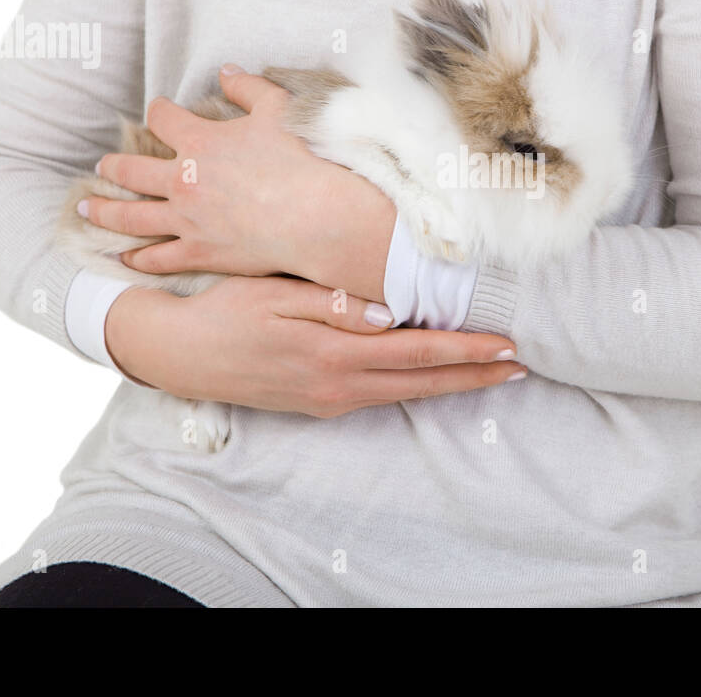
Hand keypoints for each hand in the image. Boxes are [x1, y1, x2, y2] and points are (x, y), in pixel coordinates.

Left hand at [82, 67, 395, 302]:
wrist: (316, 217)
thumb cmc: (301, 160)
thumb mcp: (278, 109)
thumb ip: (248, 87)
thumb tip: (227, 71)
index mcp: (199, 141)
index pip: (161, 118)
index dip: (158, 111)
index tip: (158, 112)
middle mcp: (182, 180)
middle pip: (130, 171)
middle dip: (113, 167)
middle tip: (102, 167)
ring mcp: (187, 220)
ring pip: (131, 217)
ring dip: (104, 212)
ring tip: (87, 209)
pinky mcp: (199, 253)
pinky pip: (157, 258)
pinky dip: (136, 258)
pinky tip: (123, 257)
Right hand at [105, 276, 524, 416]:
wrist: (180, 354)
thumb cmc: (227, 311)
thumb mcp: (277, 294)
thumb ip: (334, 304)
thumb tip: (387, 314)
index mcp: (333, 353)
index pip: (416, 353)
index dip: (465, 351)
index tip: (506, 345)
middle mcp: (337, 385)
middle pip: (422, 382)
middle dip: (474, 375)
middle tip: (519, 366)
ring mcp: (329, 401)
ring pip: (404, 394)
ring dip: (451, 384)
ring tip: (491, 373)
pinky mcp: (319, 405)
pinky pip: (380, 395)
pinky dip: (415, 386)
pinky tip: (433, 377)